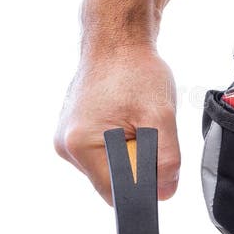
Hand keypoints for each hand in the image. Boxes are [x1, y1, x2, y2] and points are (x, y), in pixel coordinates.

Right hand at [54, 46, 179, 204]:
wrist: (118, 41)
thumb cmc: (136, 71)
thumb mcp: (161, 116)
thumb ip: (166, 158)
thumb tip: (164, 193)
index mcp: (80, 144)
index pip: (115, 193)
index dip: (142, 186)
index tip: (157, 163)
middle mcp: (66, 145)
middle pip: (111, 181)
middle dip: (136, 163)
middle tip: (146, 129)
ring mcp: (67, 138)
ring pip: (109, 167)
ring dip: (129, 152)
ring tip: (134, 119)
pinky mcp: (73, 130)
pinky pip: (103, 151)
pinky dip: (120, 141)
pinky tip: (124, 117)